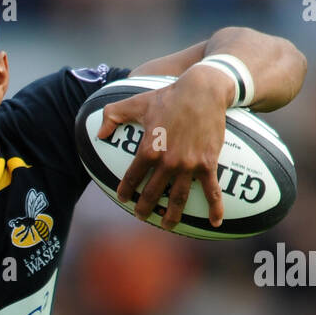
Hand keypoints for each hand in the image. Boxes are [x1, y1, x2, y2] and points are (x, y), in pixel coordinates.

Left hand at [96, 64, 231, 230]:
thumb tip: (99, 134)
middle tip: (141, 215)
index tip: (123, 198)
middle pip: (153, 193)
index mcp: (148, 149)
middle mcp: (167, 162)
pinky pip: (211, 191)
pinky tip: (215, 223)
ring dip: (172, 216)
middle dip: (145, 207)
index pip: (132, 177)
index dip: (125, 190)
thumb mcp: (136, 101)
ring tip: (167, 224)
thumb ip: (113, 115)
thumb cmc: (169, 95)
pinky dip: (215, 209)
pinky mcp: (208, 163)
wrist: (203, 89)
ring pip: (178, 198)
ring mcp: (188, 165)